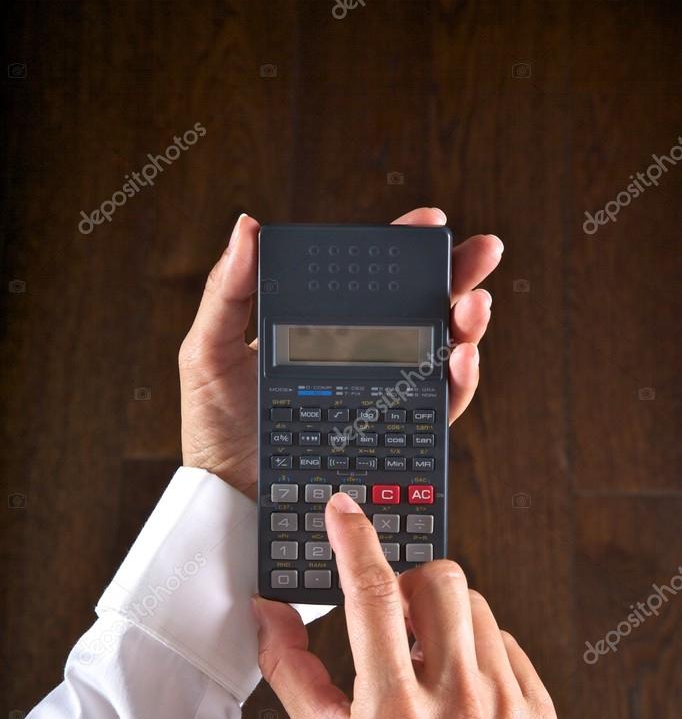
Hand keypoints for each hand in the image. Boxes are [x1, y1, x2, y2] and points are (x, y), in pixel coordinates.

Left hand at [178, 208, 501, 498]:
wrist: (229, 498)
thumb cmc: (213, 428)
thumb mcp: (208, 351)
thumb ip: (228, 291)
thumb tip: (246, 226)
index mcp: (322, 331)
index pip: (372, 283)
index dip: (405, 249)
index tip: (432, 221)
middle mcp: (360, 361)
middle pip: (421, 310)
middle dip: (459, 278)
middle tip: (483, 252)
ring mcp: (380, 400)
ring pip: (438, 355)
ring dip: (466, 326)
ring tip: (474, 306)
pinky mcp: (392, 441)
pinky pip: (436, 408)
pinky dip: (458, 382)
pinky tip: (460, 358)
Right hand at [253, 493, 557, 718]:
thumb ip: (289, 667)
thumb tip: (268, 610)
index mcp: (393, 713)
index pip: (373, 597)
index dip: (355, 541)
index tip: (344, 510)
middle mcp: (457, 707)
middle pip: (444, 581)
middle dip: (412, 581)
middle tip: (396, 614)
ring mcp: (506, 712)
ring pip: (479, 606)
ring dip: (445, 617)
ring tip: (425, 660)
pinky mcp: (538, 717)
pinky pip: (507, 644)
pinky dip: (479, 649)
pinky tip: (459, 686)